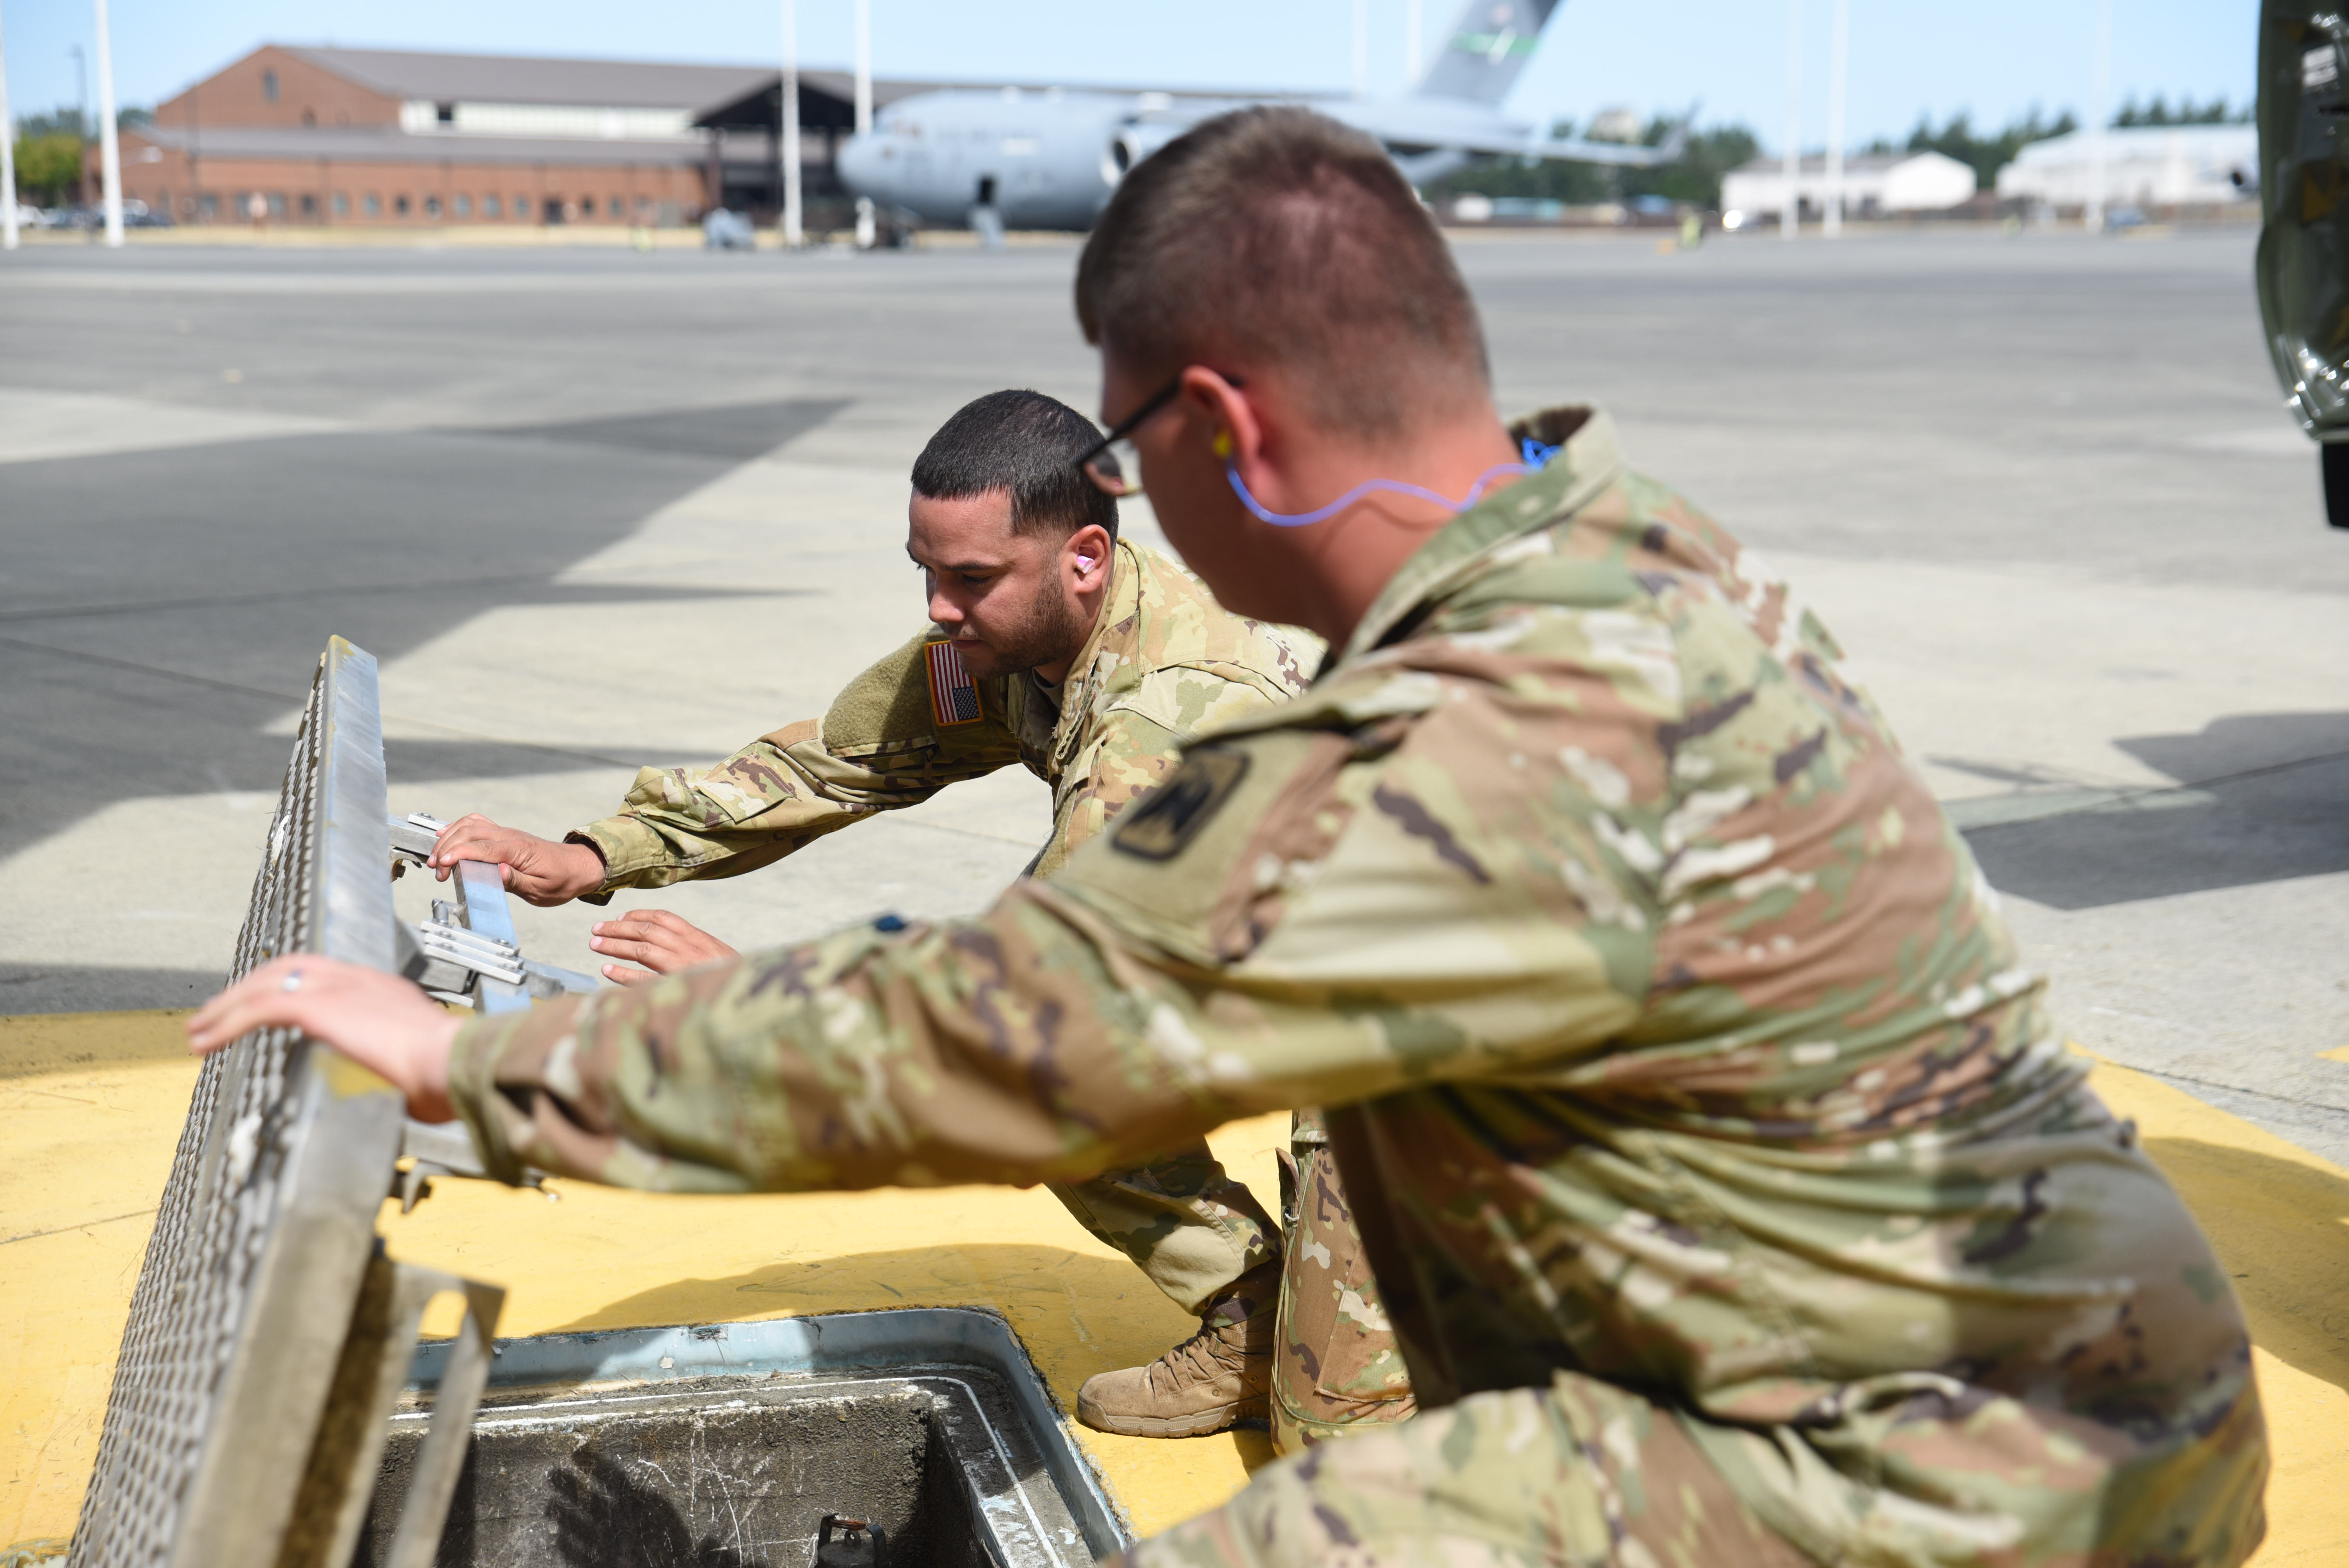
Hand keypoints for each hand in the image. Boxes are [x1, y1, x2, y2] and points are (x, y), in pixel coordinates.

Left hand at [187, 956, 461, 1121]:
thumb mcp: (418, 1068)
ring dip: (226, 1006)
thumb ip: (396, 1073)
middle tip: (219, 1014)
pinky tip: (205, 1040)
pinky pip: (258, 1007)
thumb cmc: (449, 1074)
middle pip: (288, 968)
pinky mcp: (317, 1006)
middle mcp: (358, 980)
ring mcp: (338, 988)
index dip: (288, 985)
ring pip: (265, 983)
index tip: (265, 1005)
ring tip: (198, 1029)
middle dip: (248, 989)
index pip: (324, 974)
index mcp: (383, 990)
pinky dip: (226, 1021)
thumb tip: (396, 1100)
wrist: (455, 1062)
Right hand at [427, 813, 604, 905]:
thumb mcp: (541, 890)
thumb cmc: (561, 880)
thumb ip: (516, 881)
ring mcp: (506, 833)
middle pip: (470, 834)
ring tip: (436, 858)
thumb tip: (497, 873)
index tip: (442, 865)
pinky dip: (459, 828)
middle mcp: (510, 837)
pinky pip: (477, 824)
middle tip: (437, 871)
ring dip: (449, 838)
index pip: (483, 849)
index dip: (459, 855)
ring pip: (470, 825)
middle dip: (447, 849)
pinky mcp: (504, 835)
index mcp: (519, 850)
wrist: (578, 866)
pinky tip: (446, 835)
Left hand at [589, 909, 738, 986]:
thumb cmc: (733, 981)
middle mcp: (690, 949)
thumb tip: (671, 945)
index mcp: (700, 939)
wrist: (750, 997)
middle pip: (647, 930)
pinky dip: (622, 973)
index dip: (640, 915)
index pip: (665, 918)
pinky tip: (606, 969)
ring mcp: (683, 967)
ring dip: (615, 945)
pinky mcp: (676, 988)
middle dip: (618, 928)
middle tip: (596, 929)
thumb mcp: (718, 958)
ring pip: (641, 950)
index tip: (621, 918)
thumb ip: (696, 949)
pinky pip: (643, 979)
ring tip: (594, 943)